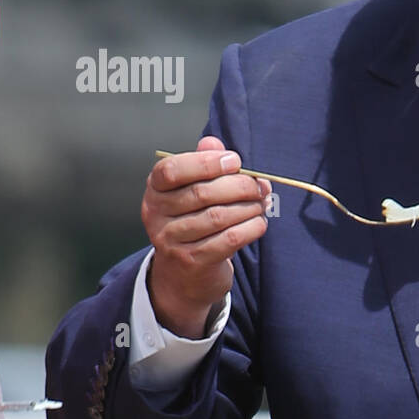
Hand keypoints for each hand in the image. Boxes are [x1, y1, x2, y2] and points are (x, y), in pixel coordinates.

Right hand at [142, 136, 269, 337]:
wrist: (184, 275)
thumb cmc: (194, 221)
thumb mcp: (193, 190)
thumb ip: (203, 164)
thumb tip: (214, 143)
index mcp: (155, 190)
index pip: (171, 170)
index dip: (206, 162)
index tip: (235, 161)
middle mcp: (156, 214)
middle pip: (202, 193)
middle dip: (240, 186)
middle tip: (260, 186)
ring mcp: (171, 240)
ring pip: (218, 217)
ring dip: (249, 207)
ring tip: (262, 203)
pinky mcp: (192, 262)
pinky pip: (229, 240)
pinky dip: (251, 228)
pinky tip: (259, 223)